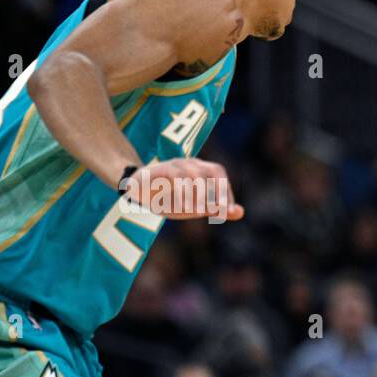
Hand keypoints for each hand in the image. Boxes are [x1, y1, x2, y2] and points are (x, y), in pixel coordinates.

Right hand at [119, 158, 244, 221]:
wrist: (136, 191)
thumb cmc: (168, 198)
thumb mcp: (194, 207)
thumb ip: (215, 208)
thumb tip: (241, 212)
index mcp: (200, 170)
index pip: (220, 175)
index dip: (227, 192)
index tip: (229, 211)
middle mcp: (190, 163)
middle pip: (212, 170)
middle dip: (220, 190)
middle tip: (222, 210)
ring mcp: (175, 164)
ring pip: (195, 173)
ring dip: (202, 193)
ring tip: (203, 211)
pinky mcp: (160, 169)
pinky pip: (176, 177)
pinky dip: (183, 192)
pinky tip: (185, 207)